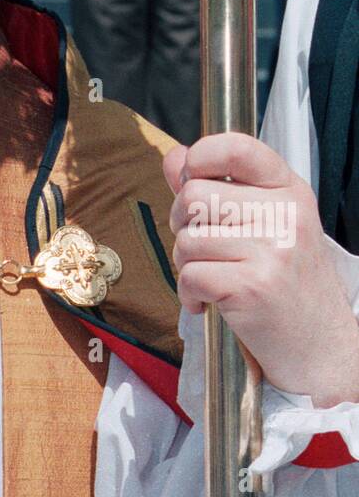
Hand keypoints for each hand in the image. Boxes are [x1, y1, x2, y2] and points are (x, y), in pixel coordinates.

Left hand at [163, 133, 358, 406]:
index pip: (237, 147)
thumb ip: (216, 188)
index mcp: (289, 190)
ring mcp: (271, 251)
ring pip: (187, 239)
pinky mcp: (253, 287)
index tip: (193, 181)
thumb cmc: (288, 284)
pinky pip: (190, 275)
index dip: (200, 158)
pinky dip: (189, 294)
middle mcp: (284, 214)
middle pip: (194, 196)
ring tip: (213, 279)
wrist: (322, 348)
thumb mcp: (265, 224)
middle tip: (202, 248)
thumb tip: (174, 157)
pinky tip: (208, 303)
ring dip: (186, 264)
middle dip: (182, 224)